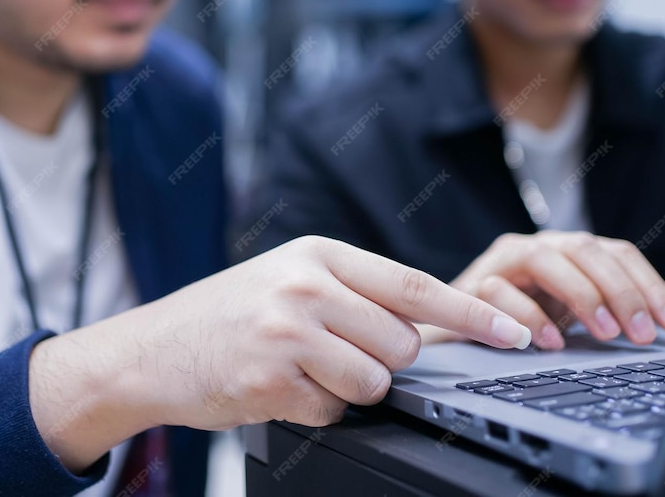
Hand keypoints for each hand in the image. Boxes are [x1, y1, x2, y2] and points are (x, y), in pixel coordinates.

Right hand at [28, 236, 529, 471]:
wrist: (150, 349)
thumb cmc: (226, 316)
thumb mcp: (287, 279)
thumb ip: (352, 293)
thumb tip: (425, 326)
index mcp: (316, 254)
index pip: (415, 286)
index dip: (471, 315)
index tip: (514, 333)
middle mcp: (305, 287)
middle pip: (401, 344)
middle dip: (383, 361)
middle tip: (334, 353)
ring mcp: (286, 333)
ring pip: (374, 382)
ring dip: (347, 389)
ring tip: (300, 370)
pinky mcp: (270, 380)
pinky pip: (331, 411)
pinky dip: (312, 409)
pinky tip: (275, 387)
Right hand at [447, 231, 664, 349]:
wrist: (454, 334)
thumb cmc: (522, 324)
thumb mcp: (580, 317)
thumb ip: (631, 306)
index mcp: (568, 251)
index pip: (616, 252)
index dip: (650, 285)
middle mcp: (537, 247)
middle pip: (586, 250)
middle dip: (621, 292)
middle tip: (643, 333)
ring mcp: (502, 262)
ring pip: (546, 259)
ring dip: (581, 296)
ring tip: (606, 334)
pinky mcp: (471, 284)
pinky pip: (500, 292)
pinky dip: (529, 317)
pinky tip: (551, 344)